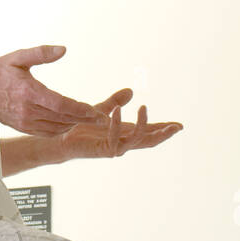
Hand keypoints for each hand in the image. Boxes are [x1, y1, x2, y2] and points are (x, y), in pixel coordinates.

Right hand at [0, 45, 109, 135]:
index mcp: (29, 92)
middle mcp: (28, 110)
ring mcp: (25, 122)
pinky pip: (48, 132)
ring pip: (57, 127)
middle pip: (63, 118)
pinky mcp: (23, 128)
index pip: (61, 105)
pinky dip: (62, 129)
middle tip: (103, 119)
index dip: (80, 109)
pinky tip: (70, 122)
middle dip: (85, 119)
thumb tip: (64, 49)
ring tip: (89, 118)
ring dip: (75, 124)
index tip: (97, 111)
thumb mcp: (19, 57)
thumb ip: (42, 53)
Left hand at [52, 88, 182, 162]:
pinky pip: (113, 139)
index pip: (148, 131)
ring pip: (135, 141)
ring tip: (143, 108)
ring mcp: (114, 148)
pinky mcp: (102, 150)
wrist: (60, 140)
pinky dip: (115, 124)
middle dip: (163, 134)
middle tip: (177, 127)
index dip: (163, 128)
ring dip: (142, 126)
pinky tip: (116, 110)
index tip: (179, 125)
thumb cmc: (80, 127)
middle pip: (148, 141)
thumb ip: (116, 101)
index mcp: (124, 133)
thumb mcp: (102, 110)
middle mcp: (122, 142)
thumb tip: (131, 90)